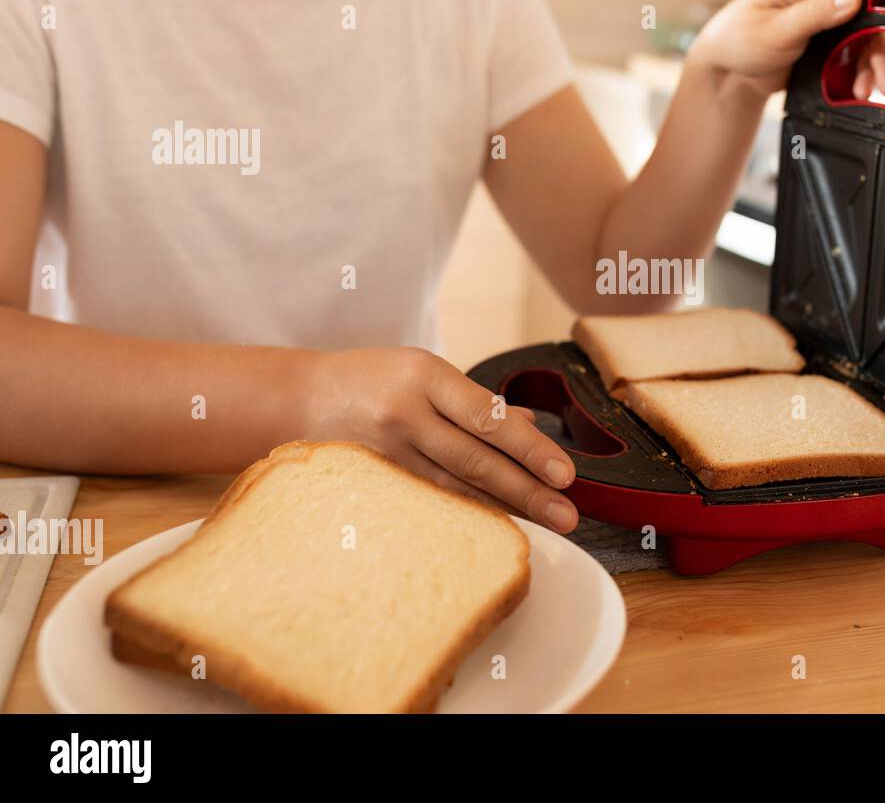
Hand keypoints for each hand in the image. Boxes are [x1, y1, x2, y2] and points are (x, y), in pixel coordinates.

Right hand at [302, 348, 578, 532]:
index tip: (565, 474)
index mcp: (425, 376)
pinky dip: (462, 517)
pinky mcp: (368, 484)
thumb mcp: (426, 373)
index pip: (488, 417)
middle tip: (568, 515)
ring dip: (503, 510)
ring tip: (545, 526)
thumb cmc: (375, 381)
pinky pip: (424, 505)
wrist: (297, 399)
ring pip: (452, 489)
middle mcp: (404, 413)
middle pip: (475, 459)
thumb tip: (529, 428)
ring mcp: (382, 453)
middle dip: (527, 490)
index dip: (530, 448)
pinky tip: (492, 529)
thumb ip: (476, 402)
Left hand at [687, 0, 884, 97]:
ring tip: (882, 91)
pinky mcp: (834, 43)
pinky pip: (861, 56)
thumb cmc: (740, 40)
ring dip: (880, 66)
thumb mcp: (775, 30)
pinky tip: (863, 91)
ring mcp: (834, 18)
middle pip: (878, 10)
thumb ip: (815, 14)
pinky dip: (866, 74)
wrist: (727, 72)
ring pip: (872, 39)